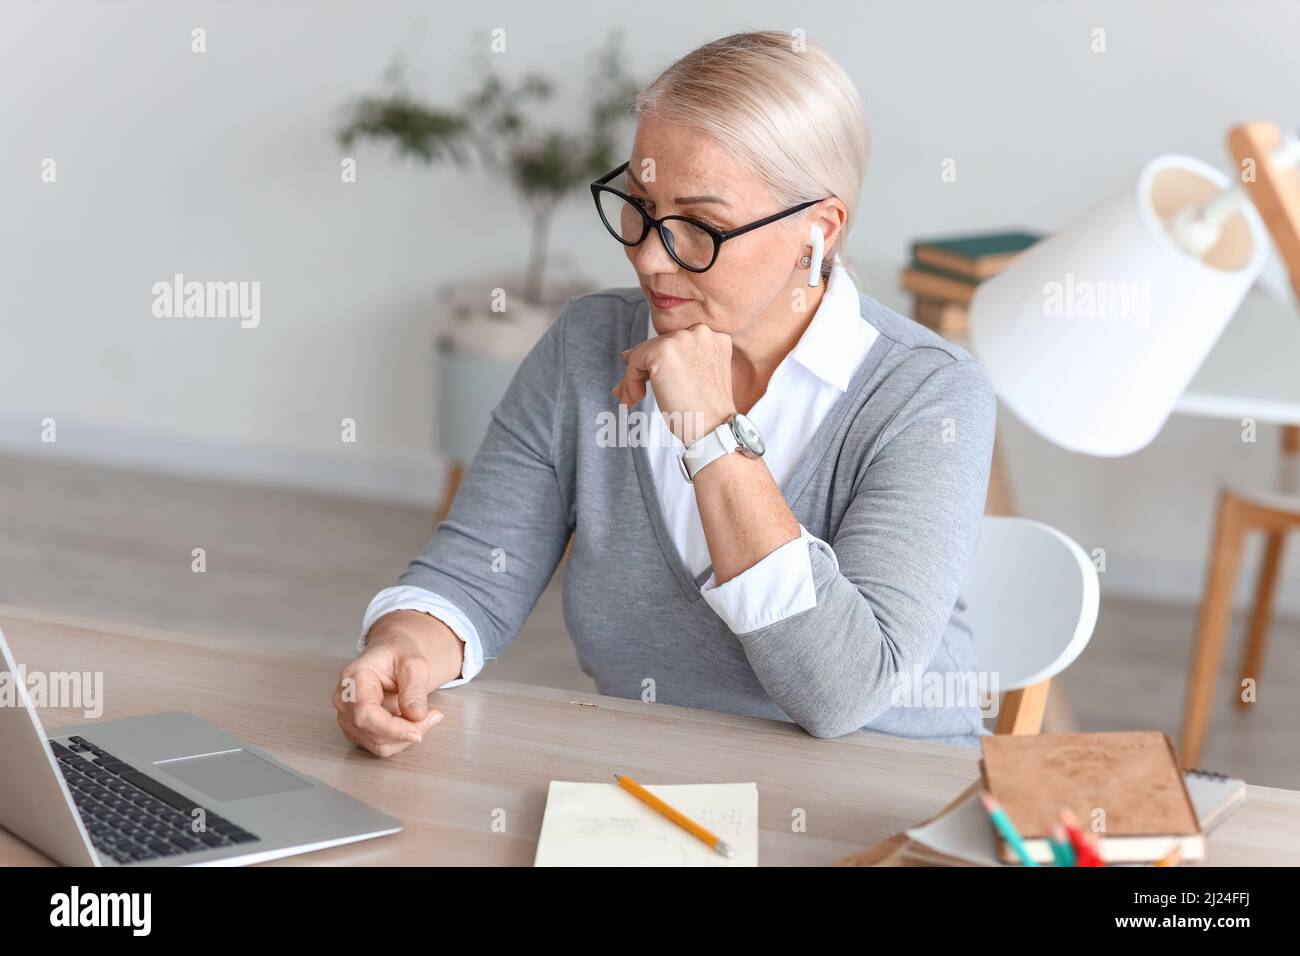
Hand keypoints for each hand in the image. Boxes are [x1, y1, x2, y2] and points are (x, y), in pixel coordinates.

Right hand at [332, 610, 462, 757]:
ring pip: (378, 744)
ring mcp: (348, 718)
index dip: (391, 729)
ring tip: (425, 716)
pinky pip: (380, 745)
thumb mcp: (414, 663)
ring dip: (406, 737)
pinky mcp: (357, 730)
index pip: (365, 714)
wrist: (391, 655)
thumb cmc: (398, 654)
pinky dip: (400, 739)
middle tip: (434, 715)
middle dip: (407, 731)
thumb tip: (415, 715)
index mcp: (353, 678)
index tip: (417, 733)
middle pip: (373, 732)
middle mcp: (344, 701)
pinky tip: (411, 721)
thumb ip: (414, 688)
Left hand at [613, 324, 736, 444]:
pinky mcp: (662, 351)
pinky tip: (636, 398)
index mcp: (713, 337)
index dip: (657, 363)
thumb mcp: (694, 378)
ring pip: (644, 353)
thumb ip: (669, 362)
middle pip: (658, 346)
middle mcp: (700, 332)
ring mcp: (682, 339)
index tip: (646, 381)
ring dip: (633, 378)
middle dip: (643, 371)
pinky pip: (635, 361)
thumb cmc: (706, 412)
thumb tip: (626, 355)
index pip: (674, 343)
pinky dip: (630, 381)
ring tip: (632, 400)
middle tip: (634, 396)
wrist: (714, 427)